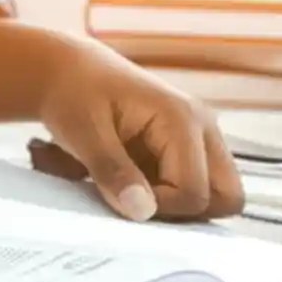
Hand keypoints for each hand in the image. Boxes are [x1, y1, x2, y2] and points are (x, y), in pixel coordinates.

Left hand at [0, 17, 244, 221]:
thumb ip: (108, 170)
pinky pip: (172, 189)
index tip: (115, 197)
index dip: (159, 210)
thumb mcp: (78, 129)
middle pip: (222, 202)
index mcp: (183, 118)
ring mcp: (195, 139)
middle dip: (171, 210)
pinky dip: (137, 187)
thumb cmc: (68, 91)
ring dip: (149, 198)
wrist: (59, 68)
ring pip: (196, 200)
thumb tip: (139, 212)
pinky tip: (96, 165)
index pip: (198, 195)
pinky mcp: (178, 149)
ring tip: (99, 172)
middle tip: (116, 191)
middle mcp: (202, 128)